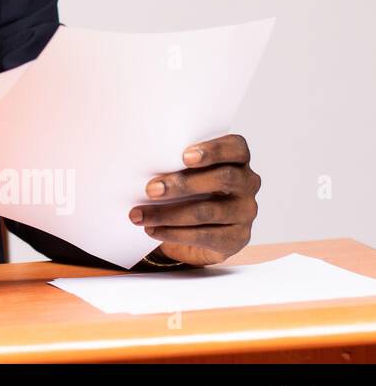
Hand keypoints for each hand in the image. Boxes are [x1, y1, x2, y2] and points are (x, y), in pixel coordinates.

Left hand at [129, 133, 260, 265]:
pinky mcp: (237, 238)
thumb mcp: (185, 171)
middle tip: (151, 190)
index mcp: (237, 159)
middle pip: (222, 179)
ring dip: (169, 214)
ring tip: (140, 215)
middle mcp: (247, 183)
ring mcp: (245, 212)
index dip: (213, 150)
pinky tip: (153, 230)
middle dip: (183, 184)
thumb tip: (138, 159)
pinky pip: (205, 236)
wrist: (198, 229)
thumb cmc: (188, 189)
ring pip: (207, 211)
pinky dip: (174, 233)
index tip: (184, 157)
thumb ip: (174, 162)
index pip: (236, 147)